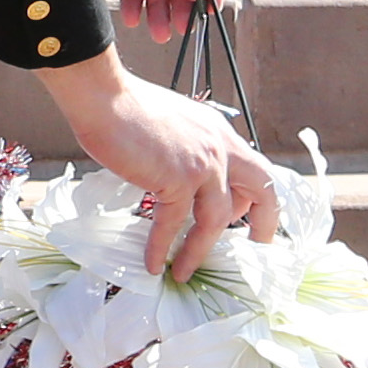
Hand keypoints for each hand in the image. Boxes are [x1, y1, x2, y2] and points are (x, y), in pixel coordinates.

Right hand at [35, 47, 278, 279]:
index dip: (252, 198)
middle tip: (250, 251)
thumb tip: (176, 175)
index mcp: (219, 133)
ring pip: (217, 219)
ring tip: (184, 272)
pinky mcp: (177, 178)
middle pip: (261, 190)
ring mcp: (202, 163)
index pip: (254, 170)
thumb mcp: (173, 123)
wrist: (105, 96)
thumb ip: (185, 148)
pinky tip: (153, 262)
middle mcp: (219, 147)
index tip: (245, 220)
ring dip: (199, 250)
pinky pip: (173, 224)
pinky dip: (161, 247)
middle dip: (263, 225)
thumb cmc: (126, 106)